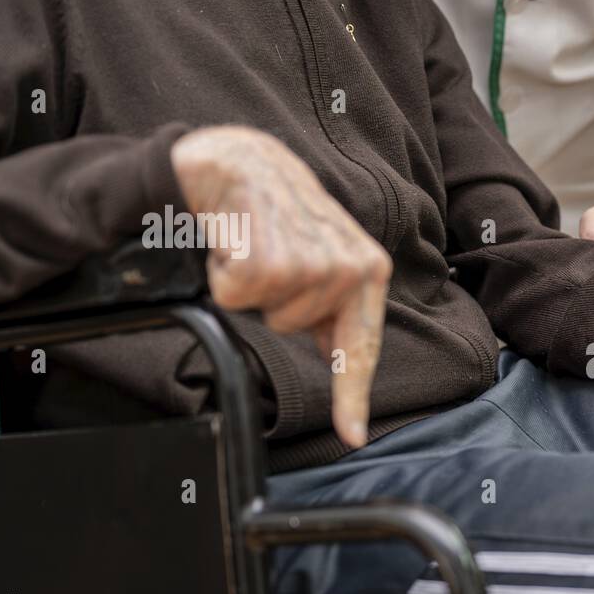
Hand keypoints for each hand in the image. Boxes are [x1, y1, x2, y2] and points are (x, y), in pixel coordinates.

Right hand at [171, 126, 390, 448]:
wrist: (236, 158)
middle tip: (268, 251)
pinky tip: (235, 238)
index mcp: (369, 270)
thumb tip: (342, 355)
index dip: (353, 396)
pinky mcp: (272, 258)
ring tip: (253, 242)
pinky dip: (225, 272)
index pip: (361, 346)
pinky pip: (237, 296)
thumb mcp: (320, 252)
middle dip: (274, 301)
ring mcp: (313, 263)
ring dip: (249, 283)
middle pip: (296, 329)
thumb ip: (335, 304)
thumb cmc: (276, 210)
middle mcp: (350, 267)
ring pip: (268, 314)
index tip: (353, 435)